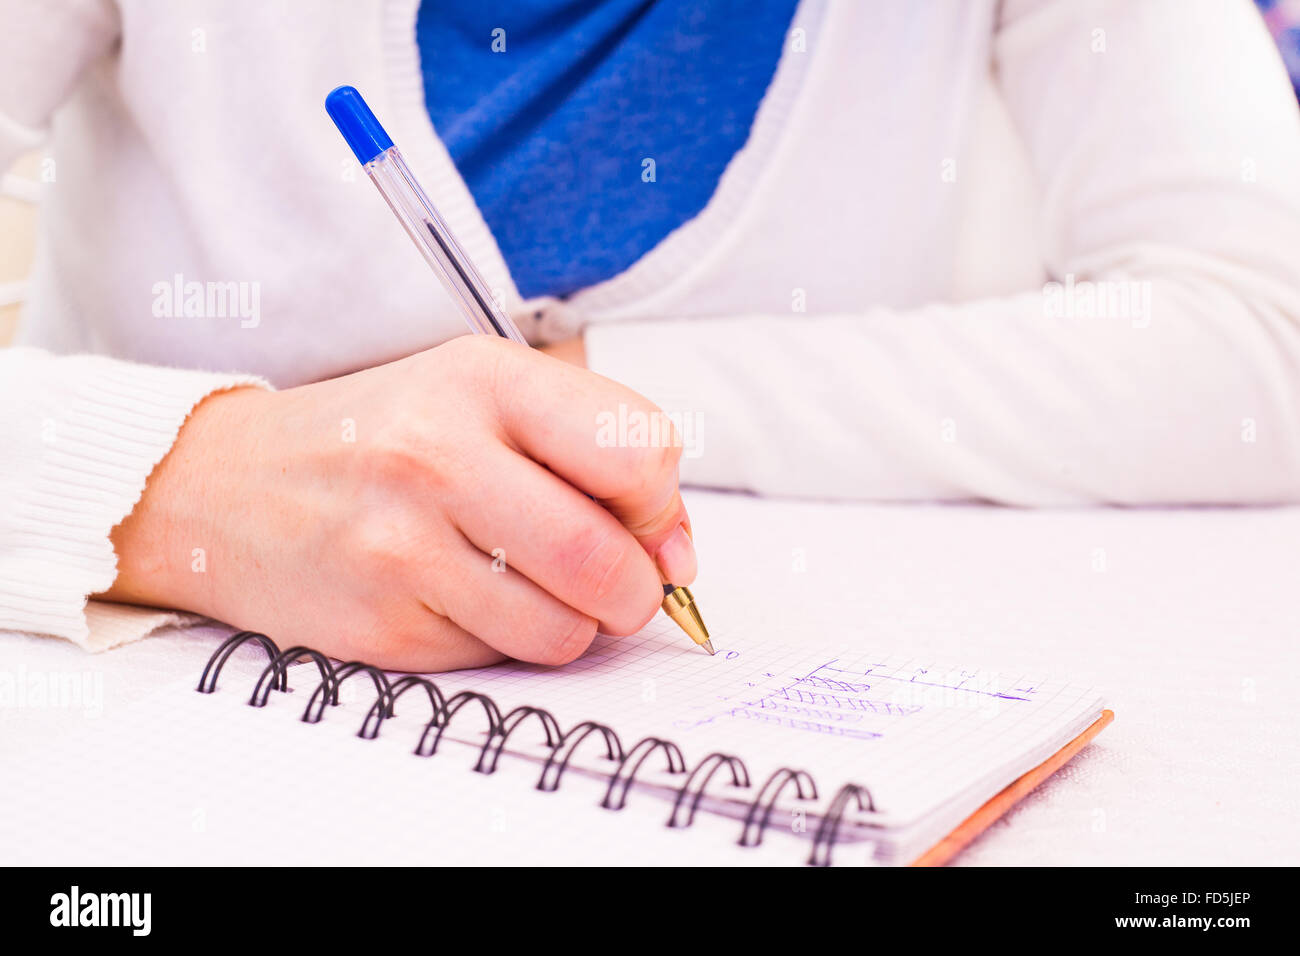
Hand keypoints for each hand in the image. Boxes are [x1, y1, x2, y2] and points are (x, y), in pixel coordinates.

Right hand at [101, 336, 694, 670]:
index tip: (646, 522)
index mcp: (484, 380)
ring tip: (535, 589)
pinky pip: (501, 662)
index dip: (662, 505)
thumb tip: (679, 554)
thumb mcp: (485, 399)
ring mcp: (401, 546)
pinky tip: (468, 602)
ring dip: (578, 626)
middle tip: (621, 586)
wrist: (228, 487)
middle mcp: (438, 455)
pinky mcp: (380, 626)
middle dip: (636, 591)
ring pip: (564, 629)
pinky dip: (511, 645)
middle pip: (603, 557)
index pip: (636, 451)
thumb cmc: (381, 437)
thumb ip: (596, 454)